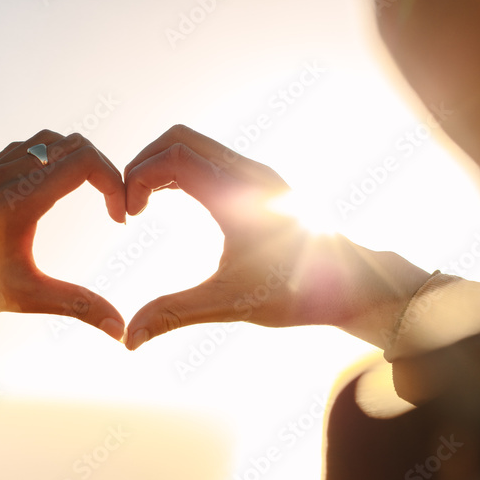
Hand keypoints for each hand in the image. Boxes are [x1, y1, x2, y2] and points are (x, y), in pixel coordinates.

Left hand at [0, 129, 126, 340]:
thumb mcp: (31, 298)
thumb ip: (80, 307)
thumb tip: (121, 333)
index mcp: (18, 202)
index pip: (82, 162)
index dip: (112, 181)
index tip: (118, 215)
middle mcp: (1, 177)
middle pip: (70, 145)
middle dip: (100, 171)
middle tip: (110, 205)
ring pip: (45, 141)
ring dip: (75, 161)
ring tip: (88, 194)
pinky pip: (20, 149)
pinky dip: (47, 159)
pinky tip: (53, 191)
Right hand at [123, 125, 428, 350]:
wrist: (351, 285)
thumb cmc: (296, 292)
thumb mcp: (229, 303)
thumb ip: (174, 314)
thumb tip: (129, 340)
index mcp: (239, 193)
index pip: (174, 156)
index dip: (138, 177)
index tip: (128, 215)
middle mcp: (249, 173)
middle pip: (179, 139)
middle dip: (143, 165)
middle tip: (129, 205)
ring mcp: (257, 174)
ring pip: (196, 146)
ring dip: (162, 167)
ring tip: (142, 205)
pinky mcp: (261, 184)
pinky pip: (211, 159)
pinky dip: (182, 171)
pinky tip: (169, 203)